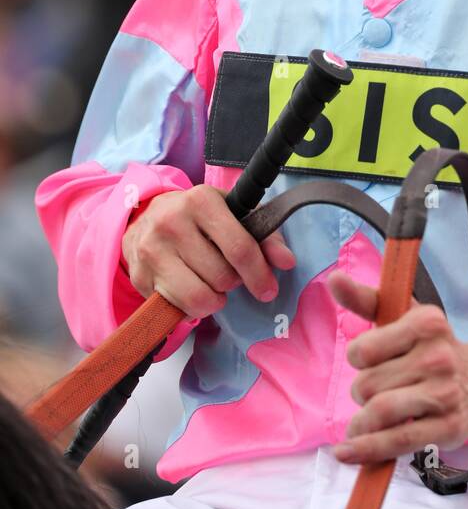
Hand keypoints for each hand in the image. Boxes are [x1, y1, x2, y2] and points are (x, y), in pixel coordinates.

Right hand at [121, 185, 295, 318]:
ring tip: (211, 283)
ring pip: (200, 298)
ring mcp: (151, 250)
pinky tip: (191, 289)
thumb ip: (265, 236)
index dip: (259, 274)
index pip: (239, 248)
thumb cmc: (199, 217)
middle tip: (227, 272)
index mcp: (200, 201)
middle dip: (232, 282)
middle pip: (222, 277)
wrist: (145, 218)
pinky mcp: (139, 276)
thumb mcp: (234, 214)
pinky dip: (192, 308)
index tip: (268, 289)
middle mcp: (172, 222)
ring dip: (214, 299)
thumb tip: (287, 262)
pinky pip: (178, 308)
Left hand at [326, 272, 467, 464]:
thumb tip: (334, 279)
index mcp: (426, 322)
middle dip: (361, 393)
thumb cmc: (431, 348)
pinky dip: (366, 449)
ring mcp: (444, 394)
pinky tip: (347, 452)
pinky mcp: (447, 428)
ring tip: (360, 425)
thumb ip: (366, 299)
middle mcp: (438, 356)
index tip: (366, 359)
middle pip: (368, 384)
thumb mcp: (405, 317)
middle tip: (374, 392)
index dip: (358, 358)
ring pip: (379, 413)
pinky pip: (396, 441)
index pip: (364, 349)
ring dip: (360, 424)